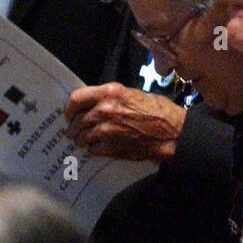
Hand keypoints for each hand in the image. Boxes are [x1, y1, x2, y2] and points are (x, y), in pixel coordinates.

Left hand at [64, 84, 185, 160]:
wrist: (172, 133)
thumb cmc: (158, 111)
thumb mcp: (132, 94)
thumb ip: (111, 98)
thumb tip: (96, 103)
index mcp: (109, 93)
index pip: (75, 99)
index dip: (69, 108)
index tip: (70, 113)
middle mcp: (103, 110)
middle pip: (76, 120)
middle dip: (73, 126)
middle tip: (74, 130)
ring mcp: (105, 131)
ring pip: (81, 136)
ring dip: (81, 139)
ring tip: (84, 140)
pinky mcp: (110, 148)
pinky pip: (91, 149)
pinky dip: (91, 148)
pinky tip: (96, 147)